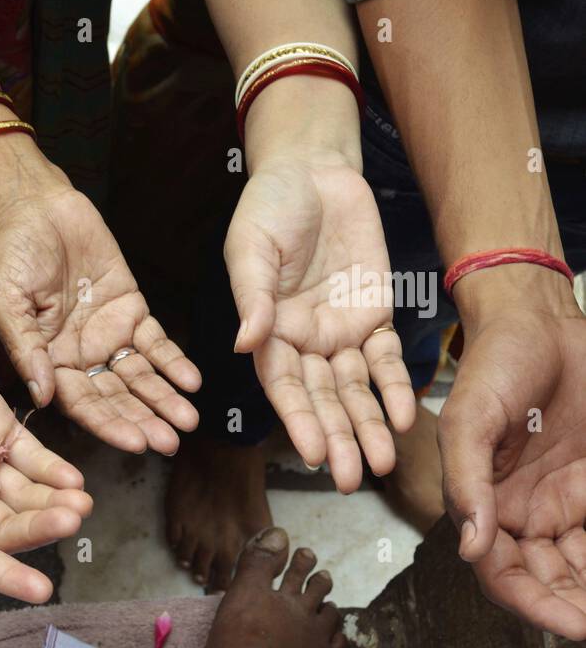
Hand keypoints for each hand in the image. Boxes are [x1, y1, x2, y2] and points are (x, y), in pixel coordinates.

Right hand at [0, 180, 200, 453]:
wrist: (38, 207)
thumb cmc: (11, 253)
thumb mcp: (6, 303)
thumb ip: (26, 350)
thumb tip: (41, 397)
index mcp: (47, 362)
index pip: (80, 404)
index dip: (108, 424)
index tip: (135, 444)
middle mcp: (79, 357)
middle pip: (115, 397)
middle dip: (142, 420)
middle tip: (169, 443)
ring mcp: (107, 335)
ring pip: (140, 376)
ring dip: (163, 399)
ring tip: (187, 421)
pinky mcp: (131, 310)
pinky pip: (156, 342)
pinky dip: (174, 362)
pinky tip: (191, 381)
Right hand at [0, 303, 91, 602]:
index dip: (5, 575)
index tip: (41, 591)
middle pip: (6, 527)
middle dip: (39, 529)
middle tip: (71, 522)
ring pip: (26, 495)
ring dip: (54, 503)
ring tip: (81, 504)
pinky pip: (33, 457)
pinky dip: (55, 470)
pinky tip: (73, 479)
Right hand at [226, 153, 415, 491]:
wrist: (314, 169)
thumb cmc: (269, 205)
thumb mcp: (249, 248)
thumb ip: (252, 298)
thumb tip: (244, 345)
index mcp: (267, 332)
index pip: (281, 386)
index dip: (297, 419)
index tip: (310, 452)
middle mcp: (302, 341)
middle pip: (321, 399)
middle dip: (336, 438)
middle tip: (350, 478)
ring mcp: (340, 331)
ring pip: (356, 389)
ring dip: (367, 426)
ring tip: (382, 463)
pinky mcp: (374, 314)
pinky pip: (387, 358)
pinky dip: (395, 386)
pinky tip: (404, 416)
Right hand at [440, 310, 585, 639]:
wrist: (543, 322)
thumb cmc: (493, 364)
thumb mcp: (467, 422)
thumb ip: (466, 485)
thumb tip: (469, 548)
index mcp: (485, 505)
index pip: (502, 573)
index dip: (534, 604)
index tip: (573, 625)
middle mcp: (524, 512)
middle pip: (546, 580)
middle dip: (574, 606)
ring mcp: (563, 501)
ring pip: (579, 564)